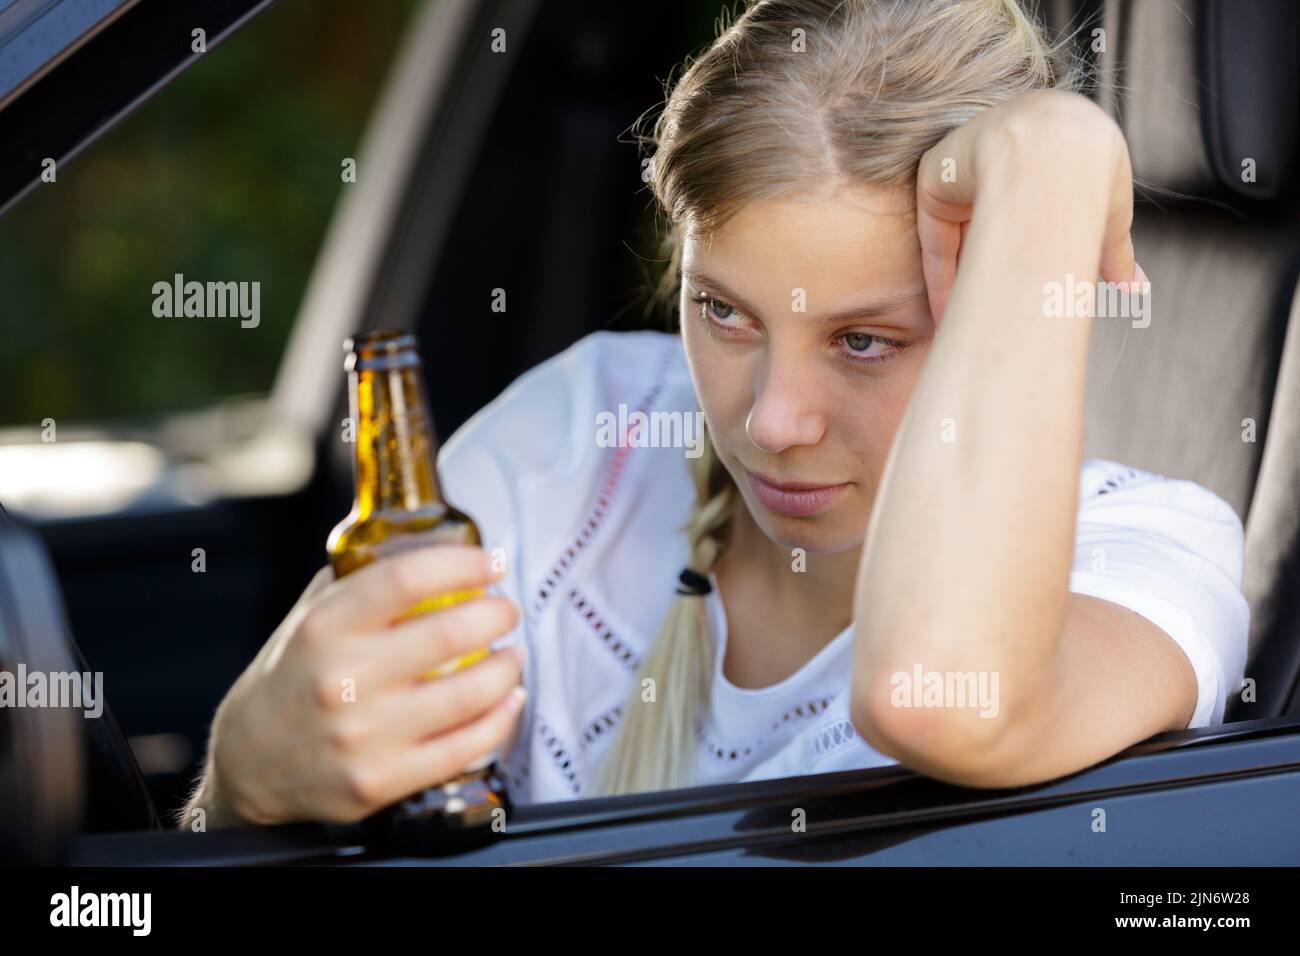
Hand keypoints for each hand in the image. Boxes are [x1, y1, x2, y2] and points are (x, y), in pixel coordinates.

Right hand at [201, 546, 524, 825]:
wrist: (250, 764)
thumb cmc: (292, 678)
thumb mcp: (308, 617)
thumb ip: (361, 581)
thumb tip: (431, 546)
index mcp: (325, 629)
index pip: (406, 579)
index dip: (461, 565)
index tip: (491, 562)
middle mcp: (343, 681)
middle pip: (450, 634)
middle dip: (497, 614)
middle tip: (506, 609)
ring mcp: (364, 736)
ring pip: (469, 693)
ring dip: (507, 667)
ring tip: (512, 655)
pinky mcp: (382, 781)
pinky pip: (465, 746)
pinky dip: (501, 719)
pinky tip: (509, 700)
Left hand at [914, 90, 1140, 326]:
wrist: (1056, 149)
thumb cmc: (1096, 179)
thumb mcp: (1111, 217)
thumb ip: (1114, 251)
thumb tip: (1136, 290)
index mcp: (1044, 147)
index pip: (1027, 207)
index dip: (1026, 254)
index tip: (1026, 297)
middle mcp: (1001, 147)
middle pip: (989, 220)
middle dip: (989, 270)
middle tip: (990, 317)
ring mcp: (966, 158)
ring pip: (960, 230)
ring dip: (961, 279)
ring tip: (965, 324)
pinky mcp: (936, 170)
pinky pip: (936, 231)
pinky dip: (939, 273)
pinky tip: (945, 312)